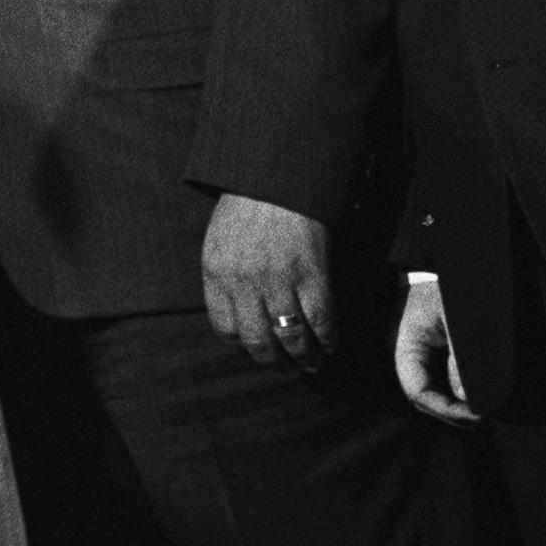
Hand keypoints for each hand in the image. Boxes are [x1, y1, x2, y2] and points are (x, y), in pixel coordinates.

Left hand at [202, 193, 333, 368]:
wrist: (279, 180)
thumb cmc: (248, 208)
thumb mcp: (221, 242)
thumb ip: (226, 277)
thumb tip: (241, 313)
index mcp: (216, 274)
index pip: (225, 327)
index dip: (242, 343)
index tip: (256, 346)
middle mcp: (244, 283)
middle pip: (257, 341)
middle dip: (273, 361)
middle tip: (285, 366)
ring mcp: (278, 281)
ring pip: (292, 338)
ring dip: (304, 359)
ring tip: (311, 363)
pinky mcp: (311, 276)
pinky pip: (320, 322)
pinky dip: (327, 341)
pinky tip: (330, 346)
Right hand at [393, 277, 477, 425]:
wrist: (443, 258)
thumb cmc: (447, 283)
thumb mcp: (458, 320)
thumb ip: (461, 361)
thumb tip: (467, 399)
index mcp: (404, 345)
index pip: (417, 391)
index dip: (447, 410)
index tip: (479, 416)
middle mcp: (405, 350)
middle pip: (423, 395)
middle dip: (452, 412)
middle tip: (485, 418)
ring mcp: (417, 349)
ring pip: (431, 387)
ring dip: (455, 403)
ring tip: (483, 409)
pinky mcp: (431, 345)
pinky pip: (438, 376)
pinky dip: (456, 390)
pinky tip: (475, 393)